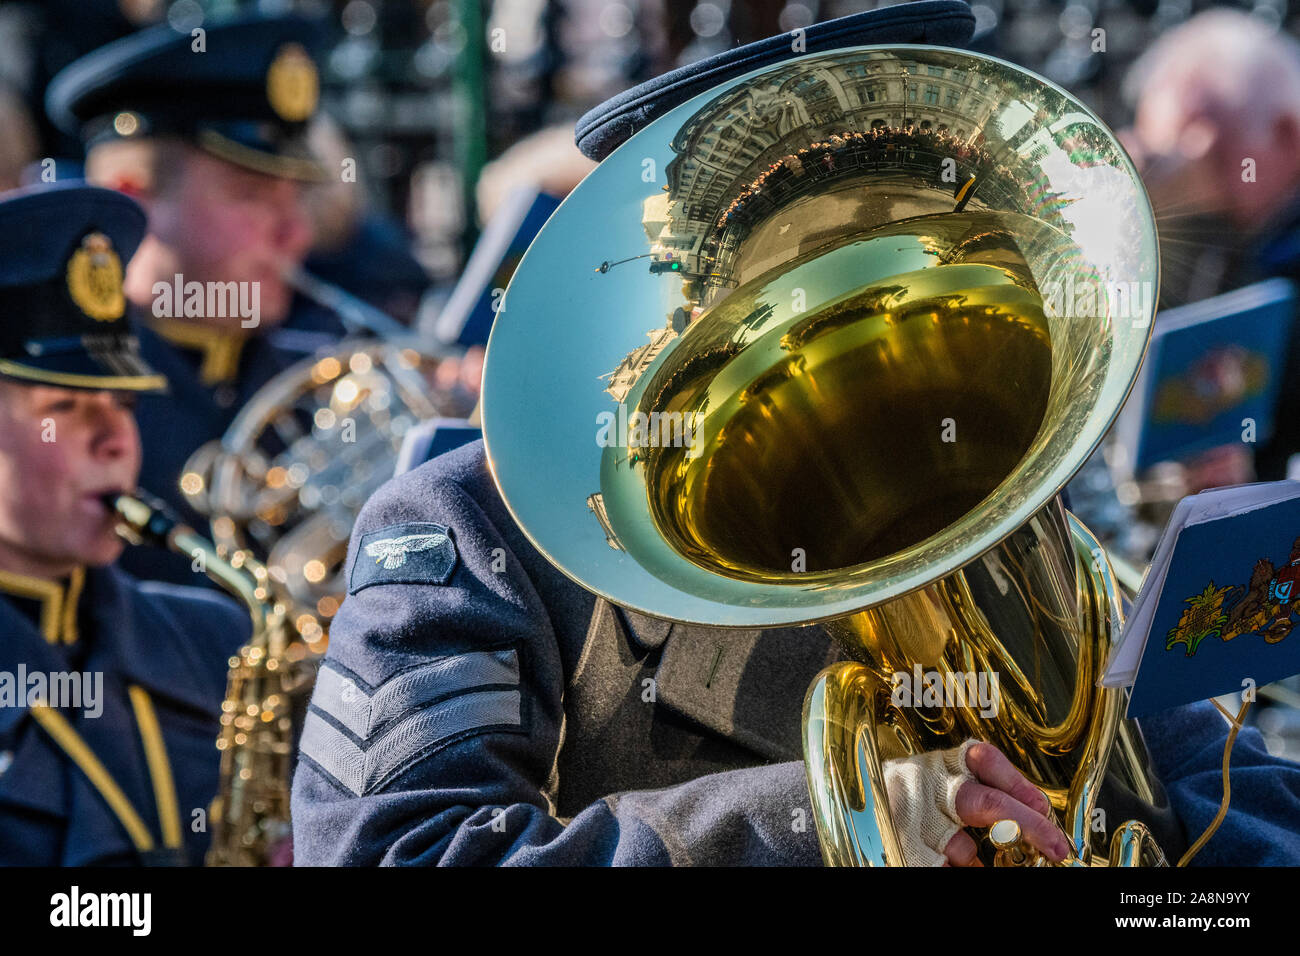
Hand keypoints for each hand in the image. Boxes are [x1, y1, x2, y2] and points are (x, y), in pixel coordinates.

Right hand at [883, 739, 1068, 866]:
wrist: (856, 801)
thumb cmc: (906, 796)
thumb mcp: (940, 780)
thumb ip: (979, 786)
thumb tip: (1035, 809)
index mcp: (936, 763)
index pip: (982, 758)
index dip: (1018, 783)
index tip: (1043, 807)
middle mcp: (922, 786)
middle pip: (983, 803)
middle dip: (1027, 826)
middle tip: (1056, 846)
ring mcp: (909, 819)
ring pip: (962, 846)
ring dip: (976, 857)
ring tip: (972, 857)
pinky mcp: (902, 850)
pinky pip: (942, 866)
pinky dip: (955, 866)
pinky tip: (954, 862)